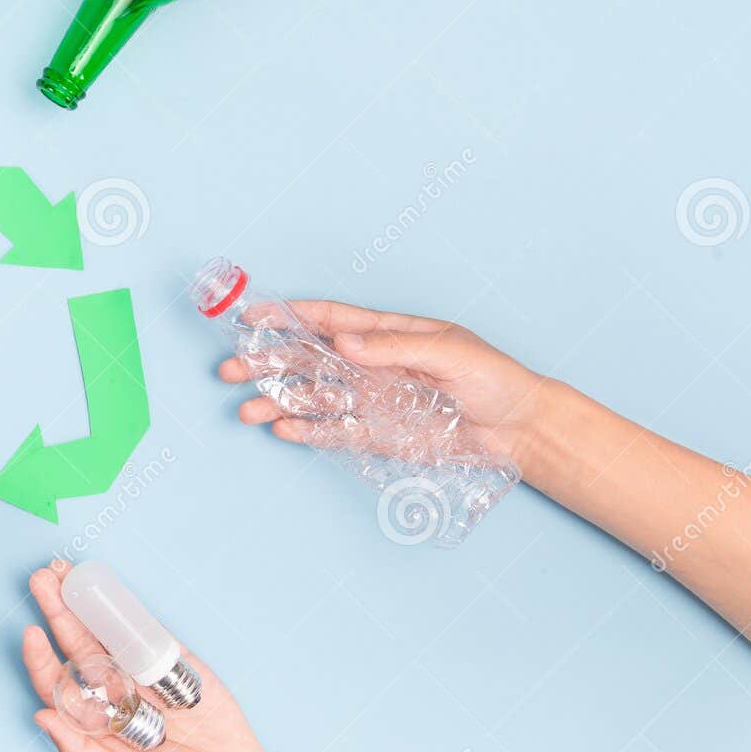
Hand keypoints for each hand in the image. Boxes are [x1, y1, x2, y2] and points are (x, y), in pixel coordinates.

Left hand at [21, 559, 276, 751]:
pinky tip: (106, 588)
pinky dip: (128, 609)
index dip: (41, 658)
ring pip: (107, 631)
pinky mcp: (174, 663)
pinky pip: (147, 632)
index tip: (30, 634)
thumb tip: (40, 717)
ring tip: (62, 571)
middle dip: (57, 611)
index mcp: (93, 723)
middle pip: (76, 646)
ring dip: (85, 602)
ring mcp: (142, 675)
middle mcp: (112, 694)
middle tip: (40, 579)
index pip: (57, 684)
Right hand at [221, 300, 549, 464]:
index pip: (329, 319)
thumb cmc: (493, 379)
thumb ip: (394, 347)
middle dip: (268, 363)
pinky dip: (309, 432)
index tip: (252, 317)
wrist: (520, 429)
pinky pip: (336, 432)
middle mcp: (371, 365)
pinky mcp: (380, 435)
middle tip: (230, 369)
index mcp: (387, 334)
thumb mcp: (449, 352)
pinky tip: (284, 431)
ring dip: (280, 403)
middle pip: (308, 360)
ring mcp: (373, 400)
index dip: (289, 316)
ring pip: (314, 399)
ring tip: (249, 411)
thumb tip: (344, 340)